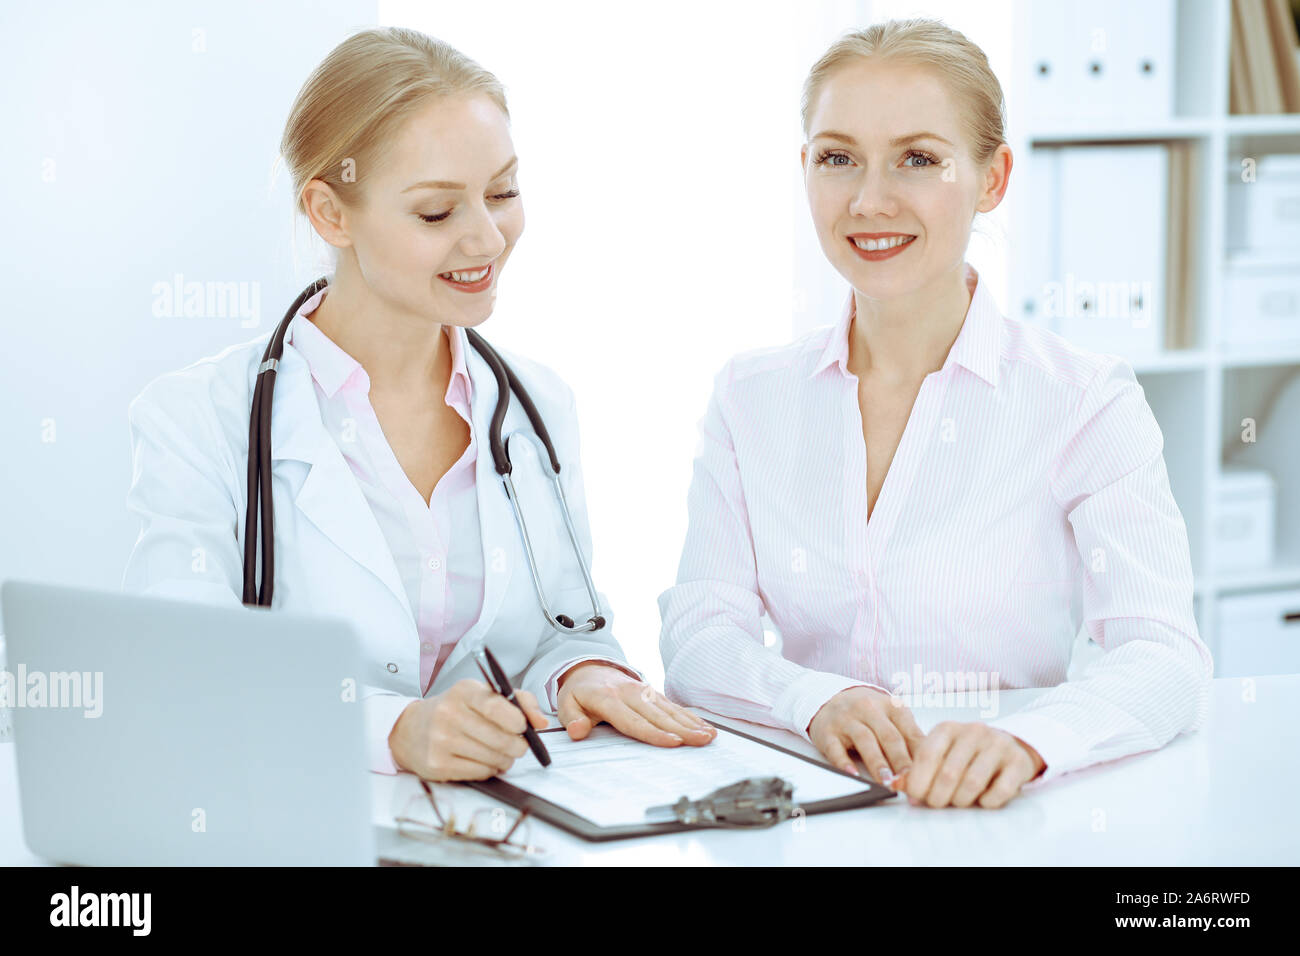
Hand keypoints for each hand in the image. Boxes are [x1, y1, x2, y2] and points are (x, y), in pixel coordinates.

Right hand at [387, 678, 549, 780]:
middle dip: (517, 746)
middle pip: (500, 739)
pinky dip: (489, 770)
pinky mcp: (437, 765)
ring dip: (505, 759)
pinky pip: (480, 773)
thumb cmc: (455, 710)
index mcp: (463, 692)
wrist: (411, 730)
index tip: (524, 727)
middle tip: (518, 745)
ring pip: (493, 759)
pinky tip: (483, 760)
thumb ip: (518, 701)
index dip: (516, 720)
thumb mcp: (482, 695)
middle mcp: (449, 715)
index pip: (495, 706)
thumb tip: (541, 721)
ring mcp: (441, 742)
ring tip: (500, 753)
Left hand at [557, 662, 715, 745]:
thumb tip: (578, 731)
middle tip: (701, 742)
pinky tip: (704, 726)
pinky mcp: (653, 693)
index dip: (654, 733)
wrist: (590, 668)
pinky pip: (673, 706)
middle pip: (658, 715)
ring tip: (709, 735)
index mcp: (608, 698)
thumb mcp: (567, 704)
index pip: (633, 720)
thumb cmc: (580, 693)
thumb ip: (571, 719)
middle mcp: (630, 693)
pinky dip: (690, 717)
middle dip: (682, 730)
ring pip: (670, 710)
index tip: (672, 743)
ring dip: (691, 723)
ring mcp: (644, 691)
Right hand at [808, 685, 924, 781]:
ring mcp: (846, 719)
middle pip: (888, 736)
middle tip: (910, 781)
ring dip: (877, 763)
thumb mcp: (891, 716)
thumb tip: (934, 761)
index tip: (927, 771)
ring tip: (887, 781)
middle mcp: (868, 709)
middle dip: (900, 760)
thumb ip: (910, 736)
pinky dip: (844, 762)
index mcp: (890, 706)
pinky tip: (853, 774)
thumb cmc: (868, 712)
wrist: (830, 697)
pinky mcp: (827, 731)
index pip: (907, 730)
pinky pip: (835, 747)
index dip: (919, 752)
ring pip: (865, 741)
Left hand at [889, 721, 1045, 808]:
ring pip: (972, 783)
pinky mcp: (1018, 762)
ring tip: (958, 802)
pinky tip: (982, 800)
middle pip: (948, 773)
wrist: (1010, 747)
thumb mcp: (941, 755)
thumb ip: (917, 769)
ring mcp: (998, 745)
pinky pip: (999, 791)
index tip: (915, 797)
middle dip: (938, 796)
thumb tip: (897, 784)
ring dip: (961, 801)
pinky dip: (987, 802)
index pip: (927, 755)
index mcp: (948, 728)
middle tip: (936, 804)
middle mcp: (973, 732)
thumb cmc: (967, 755)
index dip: (918, 780)